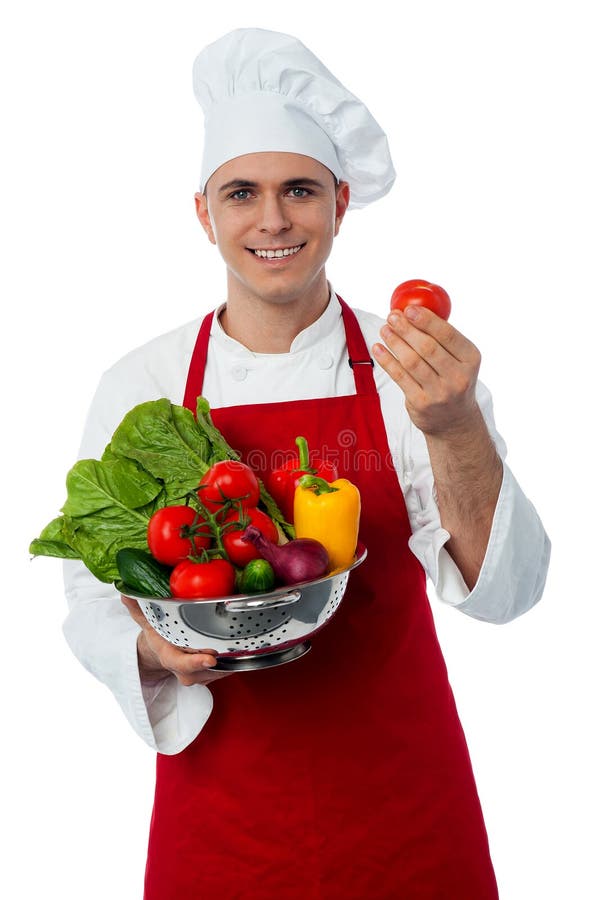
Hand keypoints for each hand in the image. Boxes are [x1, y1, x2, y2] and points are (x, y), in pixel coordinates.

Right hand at [121, 595, 231, 686]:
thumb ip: (139, 609)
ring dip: (227, 661)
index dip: (196, 662)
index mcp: (169, 657)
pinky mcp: (209, 676)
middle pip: (202, 670)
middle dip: (216, 661)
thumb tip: (125, 593)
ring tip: (234, 646)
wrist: (161, 654)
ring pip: (216, 672)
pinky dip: (231, 662)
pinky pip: (224, 672)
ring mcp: (197, 675)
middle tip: (229, 648)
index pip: (182, 664)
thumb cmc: (158, 636)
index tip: (210, 658)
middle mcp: (183, 670)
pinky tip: (234, 649)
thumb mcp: (148, 622)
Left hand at [372, 305, 481, 436]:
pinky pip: (400, 377)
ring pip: (412, 362)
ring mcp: (440, 392)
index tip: (409, 309)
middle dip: (407, 329)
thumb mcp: (459, 359)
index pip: (448, 335)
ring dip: (395, 342)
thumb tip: (414, 308)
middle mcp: (458, 377)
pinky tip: (378, 348)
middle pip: (428, 348)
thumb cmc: (452, 379)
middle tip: (392, 316)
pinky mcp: (421, 403)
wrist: (454, 421)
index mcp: (470, 359)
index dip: (427, 320)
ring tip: (384, 329)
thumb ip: (442, 337)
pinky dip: (387, 360)